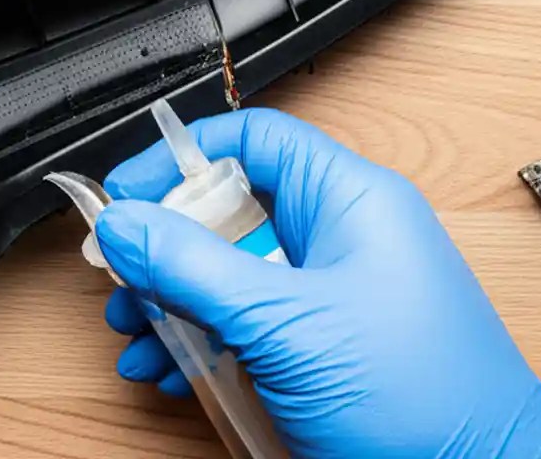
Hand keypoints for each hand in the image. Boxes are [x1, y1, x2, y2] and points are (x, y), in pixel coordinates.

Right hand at [97, 108, 540, 458]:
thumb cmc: (422, 400)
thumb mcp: (285, 322)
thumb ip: (194, 268)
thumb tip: (124, 224)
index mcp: (348, 200)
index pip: (253, 140)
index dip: (181, 157)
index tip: (125, 193)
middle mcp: (338, 237)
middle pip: (230, 210)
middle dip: (164, 247)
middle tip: (118, 276)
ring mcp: (330, 293)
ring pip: (230, 273)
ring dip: (172, 302)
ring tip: (134, 335)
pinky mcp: (321, 345)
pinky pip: (246, 323)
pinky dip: (201, 341)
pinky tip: (169, 370)